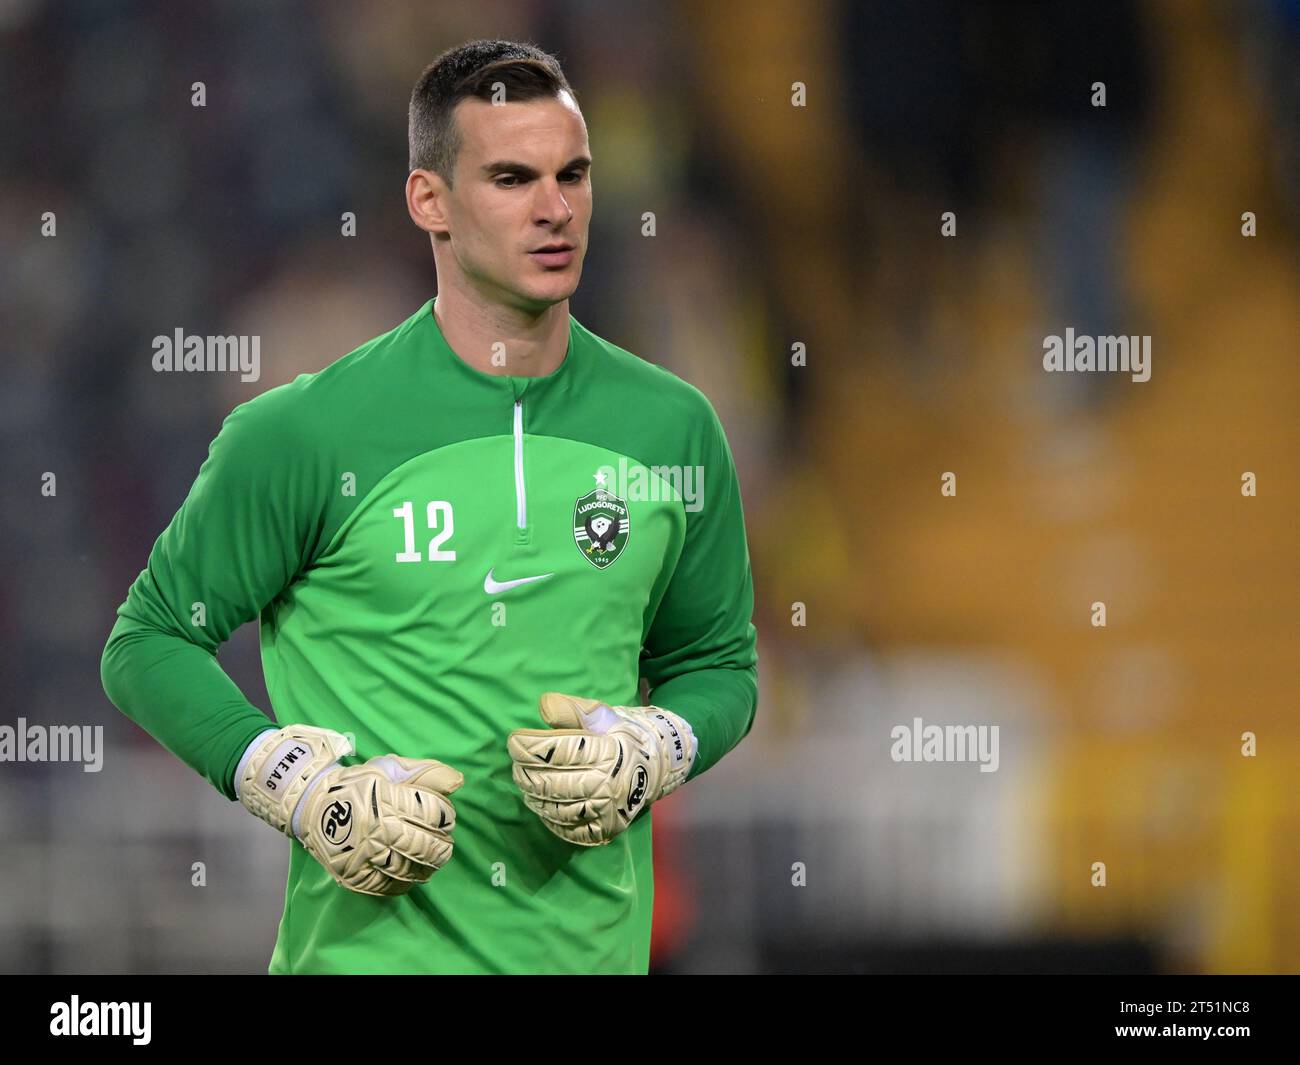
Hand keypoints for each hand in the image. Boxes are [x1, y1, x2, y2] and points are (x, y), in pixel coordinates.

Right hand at [238, 726, 463, 895]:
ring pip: (408, 869)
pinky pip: (386, 887)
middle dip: (442, 848)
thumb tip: (458, 782)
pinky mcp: (352, 874)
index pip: (433, 811)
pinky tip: (410, 876)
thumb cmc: (358, 784)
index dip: (447, 816)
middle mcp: (375, 828)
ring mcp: (362, 855)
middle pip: (423, 845)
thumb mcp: (389, 768)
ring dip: (427, 868)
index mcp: (387, 798)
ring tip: (432, 862)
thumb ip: (425, 772)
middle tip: (445, 846)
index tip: (446, 818)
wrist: (311, 805)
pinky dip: (404, 884)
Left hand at [507, 693, 696, 845]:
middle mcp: (608, 785)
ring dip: (533, 796)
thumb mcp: (603, 715)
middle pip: (552, 784)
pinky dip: (549, 819)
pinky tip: (542, 804)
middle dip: (525, 773)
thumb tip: (544, 705)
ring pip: (556, 809)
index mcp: (608, 753)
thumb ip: (573, 710)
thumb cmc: (622, 737)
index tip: (514, 741)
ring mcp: (606, 812)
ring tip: (525, 782)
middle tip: (516, 764)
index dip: (529, 746)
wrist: (656, 767)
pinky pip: (568, 830)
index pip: (556, 752)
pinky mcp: (604, 830)